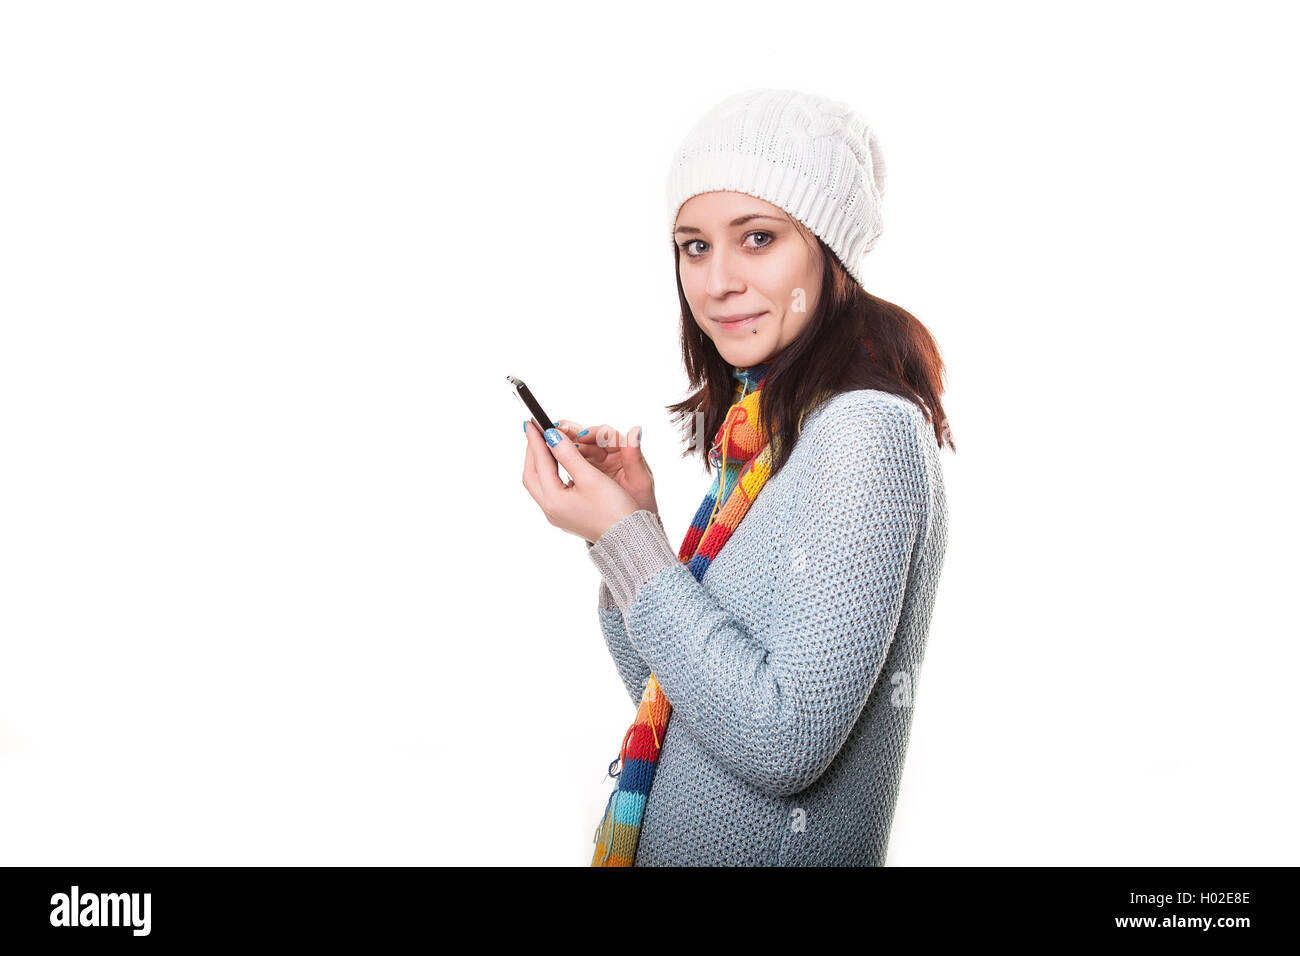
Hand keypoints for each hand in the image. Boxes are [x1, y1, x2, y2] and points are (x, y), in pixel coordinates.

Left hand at [521, 421, 641, 543]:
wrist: (629, 539)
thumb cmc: (614, 510)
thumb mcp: (590, 477)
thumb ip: (568, 454)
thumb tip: (551, 435)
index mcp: (553, 500)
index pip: (539, 462)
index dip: (536, 440)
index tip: (532, 422)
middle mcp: (551, 510)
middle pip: (532, 475)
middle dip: (533, 452)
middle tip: (535, 432)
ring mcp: (558, 516)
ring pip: (539, 484)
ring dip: (540, 463)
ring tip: (545, 445)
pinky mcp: (567, 517)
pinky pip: (550, 490)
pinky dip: (550, 474)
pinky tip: (558, 466)